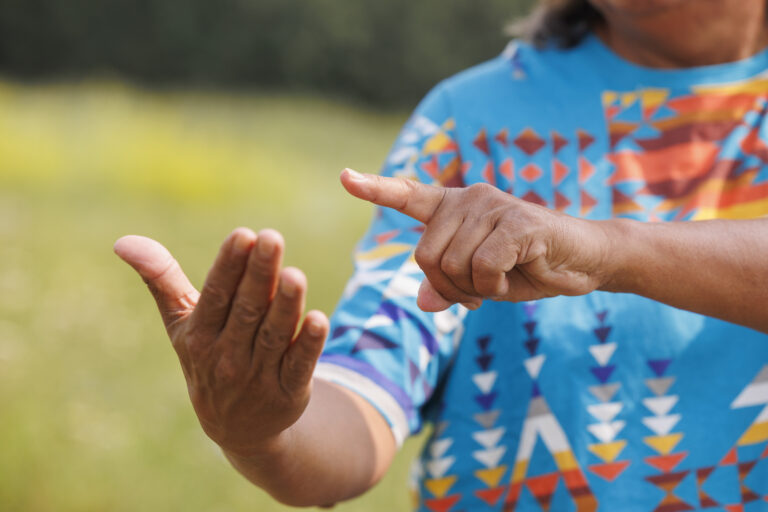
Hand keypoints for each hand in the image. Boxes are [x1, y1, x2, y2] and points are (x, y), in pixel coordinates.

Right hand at [114, 228, 328, 456]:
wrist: (236, 427)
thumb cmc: (207, 358)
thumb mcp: (181, 324)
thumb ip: (162, 280)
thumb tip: (123, 241)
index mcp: (200, 335)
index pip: (216, 295)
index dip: (230, 265)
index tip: (243, 235)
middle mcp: (227, 355)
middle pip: (247, 309)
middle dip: (259, 274)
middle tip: (272, 238)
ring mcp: (259, 376)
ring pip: (273, 335)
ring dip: (285, 305)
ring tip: (295, 275)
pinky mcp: (289, 391)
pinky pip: (299, 365)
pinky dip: (308, 344)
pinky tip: (318, 320)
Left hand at [341, 169, 612, 310]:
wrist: (584, 262)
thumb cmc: (528, 268)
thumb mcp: (481, 283)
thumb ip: (448, 286)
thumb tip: (422, 301)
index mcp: (455, 209)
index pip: (408, 195)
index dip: (375, 189)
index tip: (345, 177)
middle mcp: (469, 198)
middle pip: (425, 256)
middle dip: (448, 288)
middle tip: (477, 293)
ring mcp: (494, 206)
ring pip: (453, 265)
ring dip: (475, 289)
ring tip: (502, 280)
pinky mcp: (518, 222)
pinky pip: (484, 266)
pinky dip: (495, 285)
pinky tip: (518, 274)